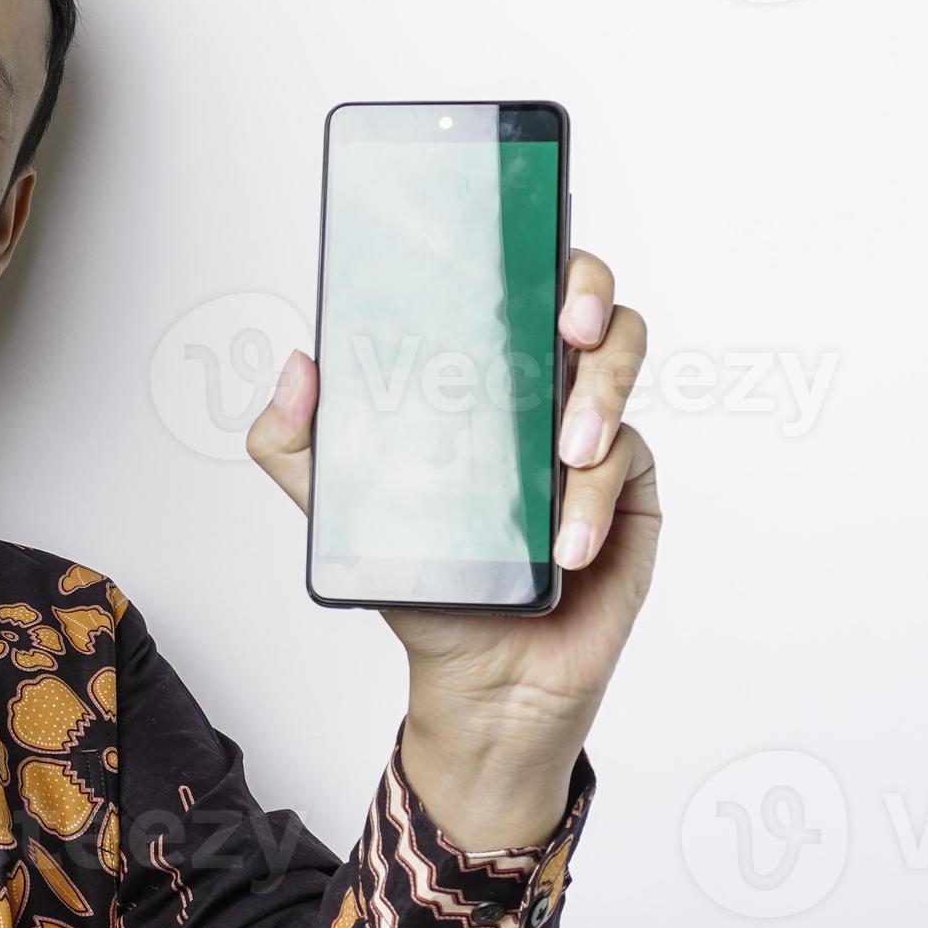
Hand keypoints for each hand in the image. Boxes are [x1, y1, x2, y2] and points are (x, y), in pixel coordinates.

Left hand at [245, 249, 661, 848]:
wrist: (485, 677)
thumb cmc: (427, 585)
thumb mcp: (342, 513)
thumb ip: (295, 447)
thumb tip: (296, 368)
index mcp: (478, 376)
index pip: (511, 286)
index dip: (527, 250)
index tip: (521, 252)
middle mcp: (541, 389)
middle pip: (589, 302)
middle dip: (590, 297)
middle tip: (569, 330)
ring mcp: (594, 433)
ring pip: (623, 364)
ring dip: (601, 398)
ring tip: (568, 453)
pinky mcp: (632, 487)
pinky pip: (630, 462)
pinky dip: (595, 501)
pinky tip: (566, 545)